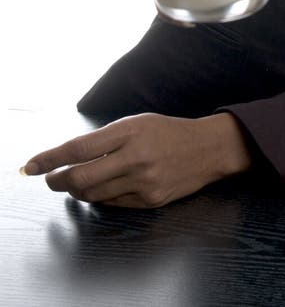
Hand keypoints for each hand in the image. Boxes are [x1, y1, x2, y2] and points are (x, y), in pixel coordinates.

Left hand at [21, 113, 252, 208]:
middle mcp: (136, 157)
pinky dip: (100, 197)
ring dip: (76, 192)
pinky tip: (100, 189)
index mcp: (130, 131)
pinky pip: (113, 203)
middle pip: (81, 178)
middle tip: (50, 179)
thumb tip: (72, 157)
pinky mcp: (151, 200)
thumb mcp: (138, 122)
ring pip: (94, 195)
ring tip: (73, 184)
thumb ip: (107, 138)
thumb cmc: (169, 131)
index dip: (51, 158)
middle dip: (57, 181)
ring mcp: (144, 182)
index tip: (32, 165)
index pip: (80, 148)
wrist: (208, 148)